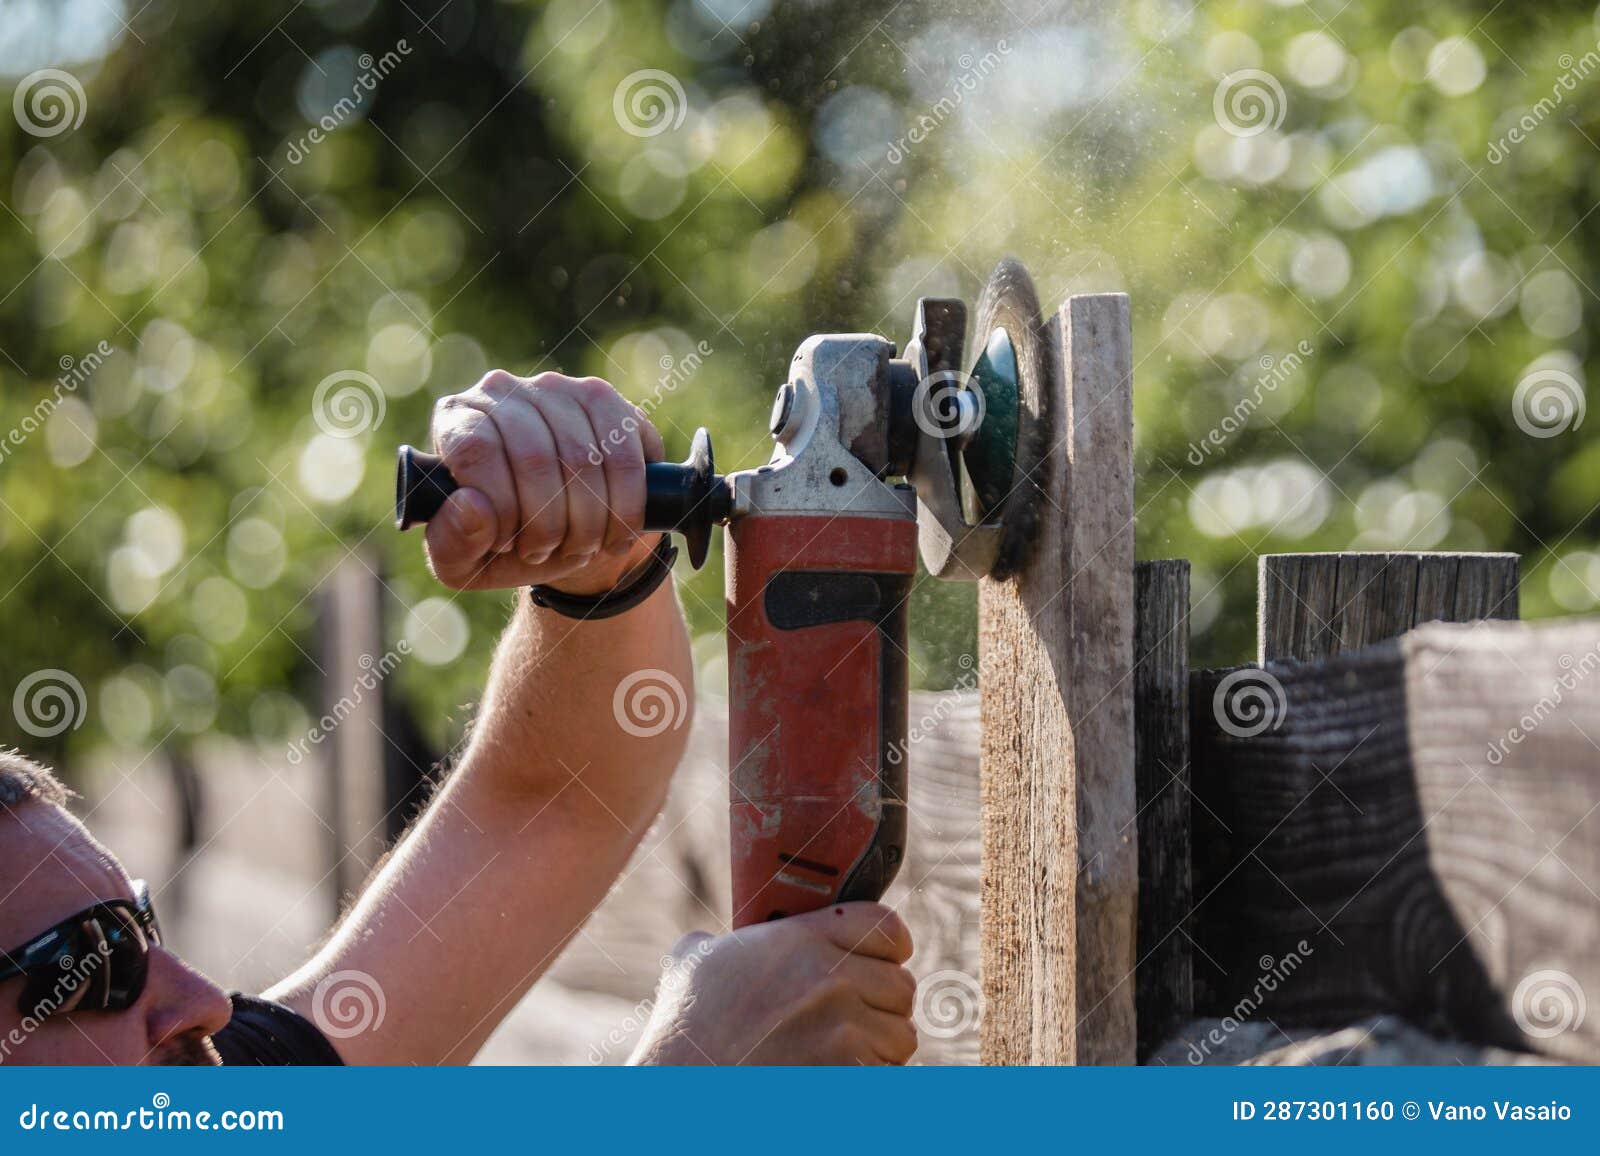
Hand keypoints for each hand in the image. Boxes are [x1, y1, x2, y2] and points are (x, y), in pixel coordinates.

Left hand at [423, 370, 665, 592]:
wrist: (562, 531)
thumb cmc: (504, 542)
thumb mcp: (466, 560)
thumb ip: (453, 543)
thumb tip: (472, 508)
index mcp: (456, 420)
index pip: (477, 450)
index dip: (500, 506)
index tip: (508, 543)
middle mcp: (501, 390)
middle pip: (534, 456)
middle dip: (547, 524)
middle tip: (546, 553)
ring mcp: (555, 388)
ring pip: (583, 457)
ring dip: (588, 522)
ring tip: (579, 548)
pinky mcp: (603, 398)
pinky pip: (623, 455)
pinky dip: (624, 508)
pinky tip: (614, 533)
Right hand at [629, 903, 918, 1065]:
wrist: (681, 1088)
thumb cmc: (684, 1030)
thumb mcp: (695, 961)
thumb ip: (722, 941)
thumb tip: (716, 943)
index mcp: (801, 940)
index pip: (886, 925)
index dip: (890, 945)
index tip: (883, 959)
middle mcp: (830, 979)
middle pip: (902, 986)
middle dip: (884, 1005)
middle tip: (858, 1016)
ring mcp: (843, 1031)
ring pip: (902, 1036)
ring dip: (881, 1047)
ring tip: (848, 1052)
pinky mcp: (848, 1077)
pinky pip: (889, 1076)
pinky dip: (871, 1080)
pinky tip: (840, 1078)